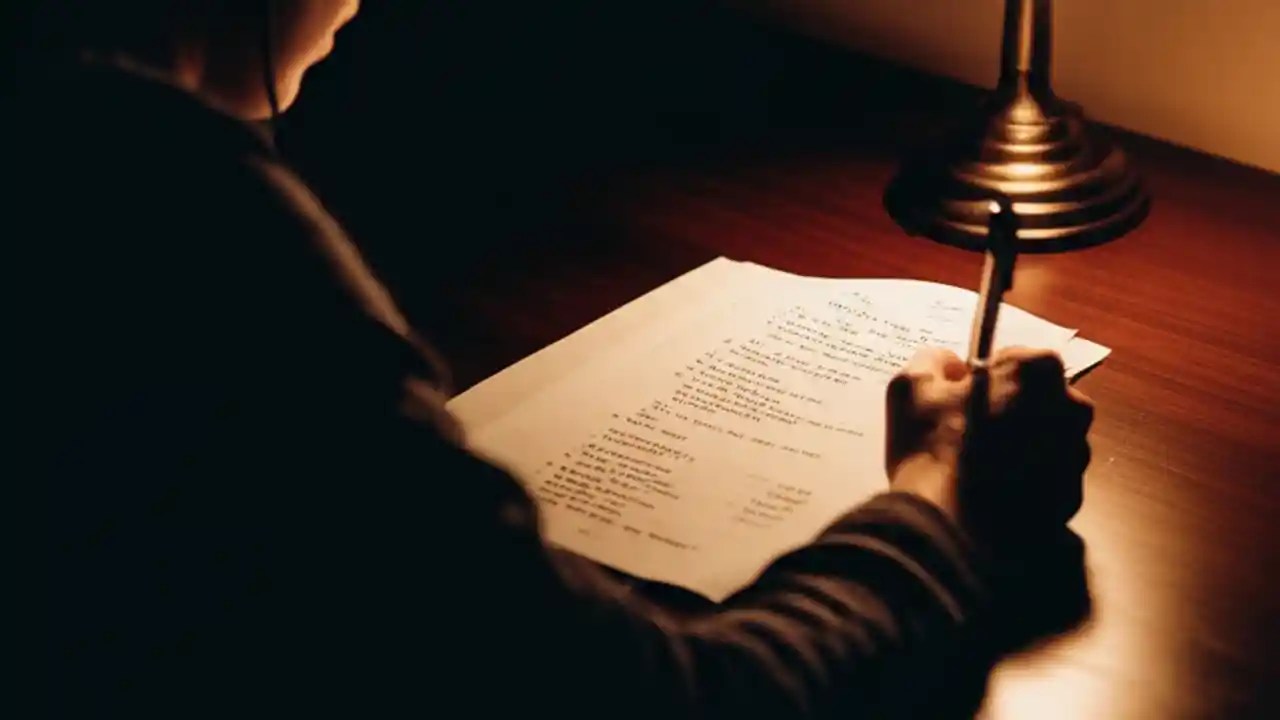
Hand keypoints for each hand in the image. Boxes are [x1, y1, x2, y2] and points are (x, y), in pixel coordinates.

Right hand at [885, 347, 1093, 539]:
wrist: (950, 526)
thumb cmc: (932, 446)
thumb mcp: (910, 387)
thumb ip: (933, 361)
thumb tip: (950, 365)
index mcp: (1038, 370)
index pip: (1014, 359)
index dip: (985, 377)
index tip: (962, 399)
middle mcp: (1071, 407)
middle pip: (1038, 399)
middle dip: (1011, 409)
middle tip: (969, 433)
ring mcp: (1077, 455)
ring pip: (1047, 439)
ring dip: (1022, 446)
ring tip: (980, 468)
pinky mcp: (1073, 497)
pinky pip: (1047, 479)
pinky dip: (1027, 482)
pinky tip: (993, 493)